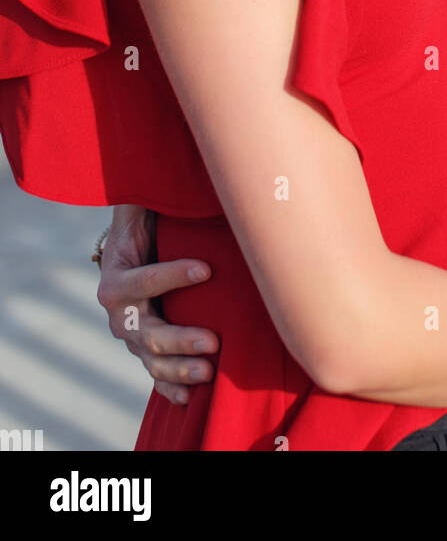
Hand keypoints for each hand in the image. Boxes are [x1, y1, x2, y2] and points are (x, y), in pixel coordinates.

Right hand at [96, 205, 219, 405]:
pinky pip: (156, 376)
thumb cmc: (148, 225)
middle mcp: (120, 314)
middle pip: (148, 332)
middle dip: (180, 338)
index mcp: (116, 276)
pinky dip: (170, 388)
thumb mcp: (141, 208)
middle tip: (214, 340)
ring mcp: (133, 337)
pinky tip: (188, 399)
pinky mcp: (147, 351)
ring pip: (153, 360)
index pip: (142, 280)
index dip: (173, 275)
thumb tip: (167, 163)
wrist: (135, 256)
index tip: (208, 268)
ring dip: (180, 369)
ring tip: (210, 372)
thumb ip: (147, 195)